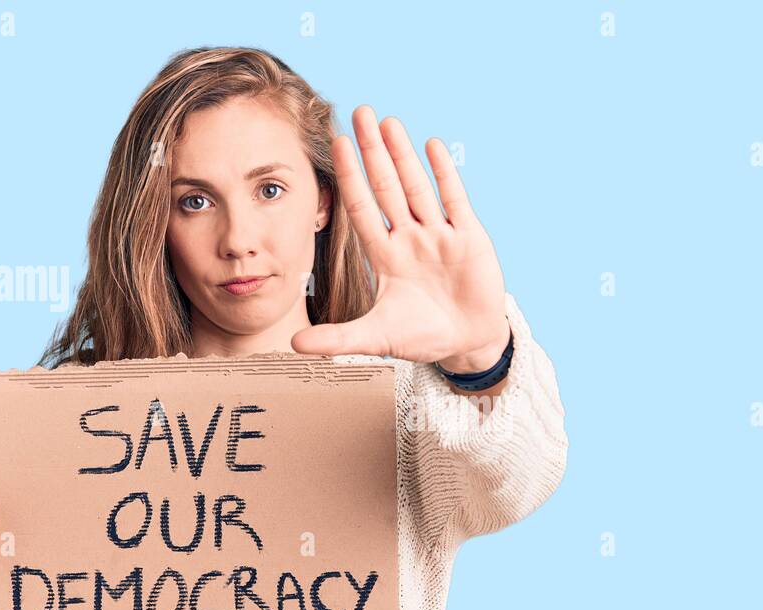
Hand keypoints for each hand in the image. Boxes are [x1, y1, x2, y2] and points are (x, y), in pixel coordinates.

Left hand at [290, 104, 510, 372]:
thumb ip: (337, 339)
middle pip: (388, 186)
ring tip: (388, 121)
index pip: (363, 207)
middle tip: (359, 112)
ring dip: (403, 154)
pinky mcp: (469, 238)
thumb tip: (292, 344)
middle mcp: (410, 238)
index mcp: (386, 256)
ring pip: (417, 186)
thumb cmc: (422, 338)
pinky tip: (431, 146)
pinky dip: (443, 173)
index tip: (337, 143)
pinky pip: (454, 199)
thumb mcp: (376, 338)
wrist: (468, 344)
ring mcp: (439, 235)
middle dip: (373, 151)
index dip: (350, 176)